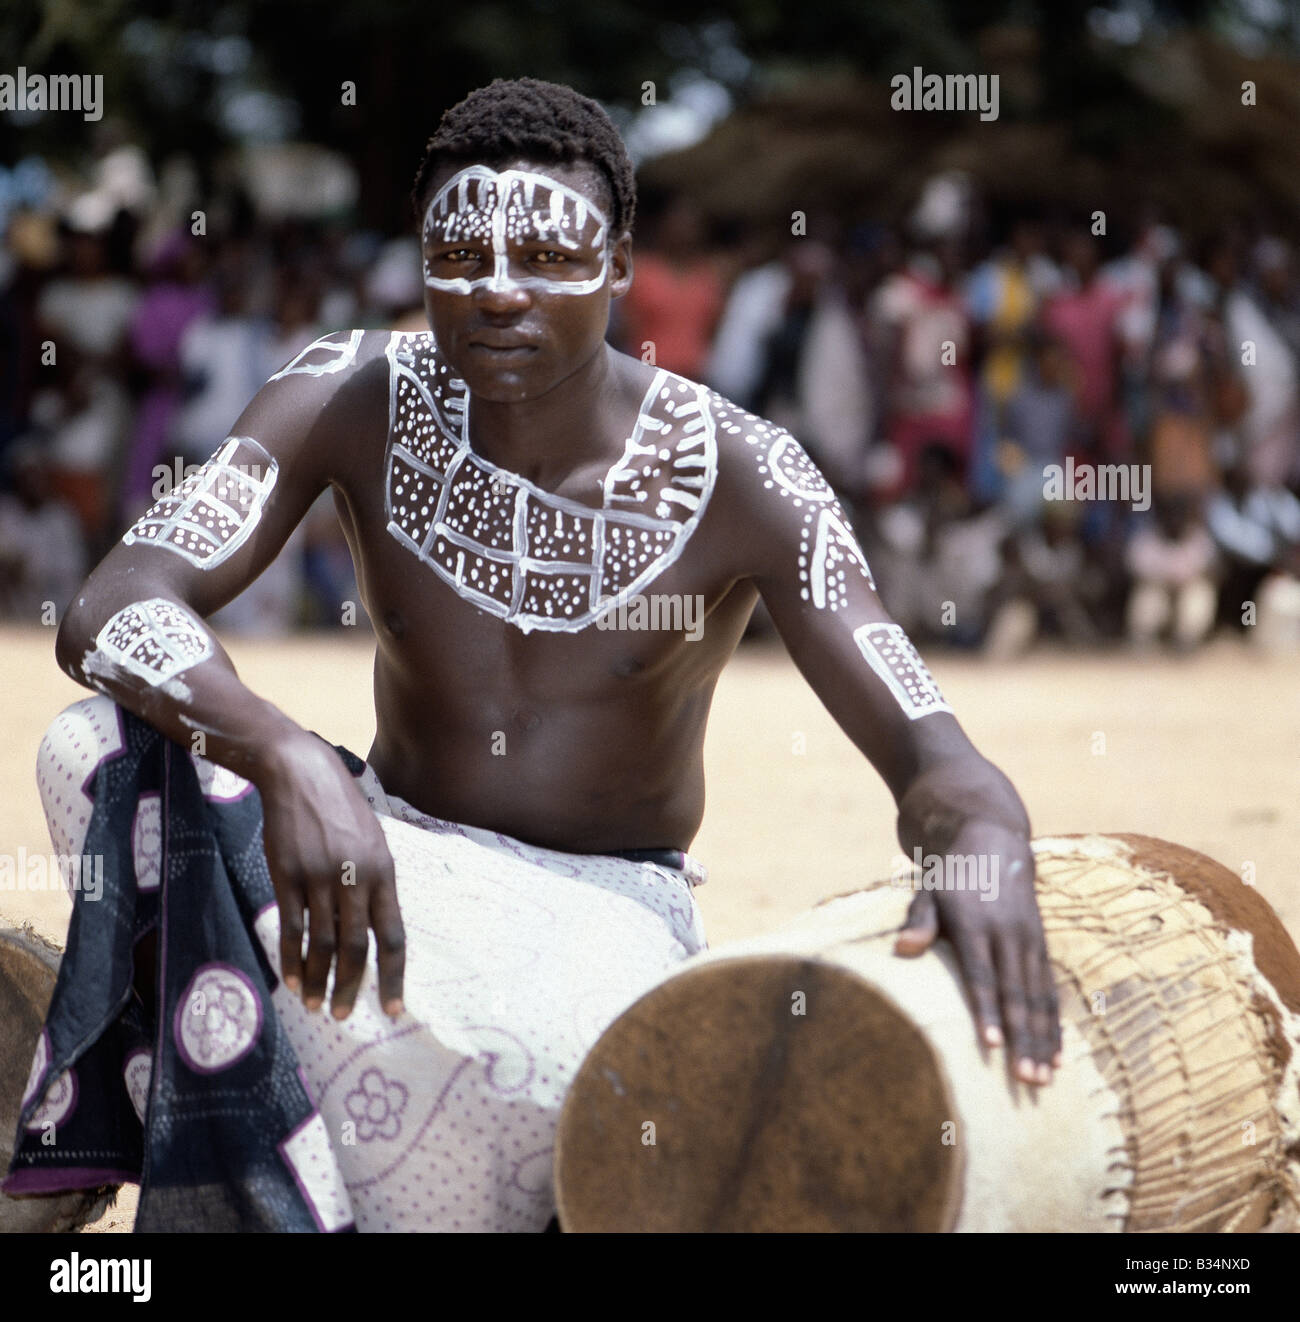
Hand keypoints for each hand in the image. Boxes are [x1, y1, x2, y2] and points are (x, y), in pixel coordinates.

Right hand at [257, 733, 404, 1020]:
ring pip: (323, 943)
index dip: (394, 976)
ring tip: (317, 1005)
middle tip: (345, 1015)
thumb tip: (376, 928)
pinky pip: (291, 928)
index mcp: (384, 871)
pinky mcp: (287, 876)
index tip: (394, 1009)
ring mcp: (319, 878)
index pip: (393, 935)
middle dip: (353, 987)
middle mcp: (355, 878)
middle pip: (357, 947)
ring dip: (320, 980)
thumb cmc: (341, 808)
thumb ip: (376, 884)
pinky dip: (292, 959)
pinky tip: (293, 980)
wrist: (300, 773)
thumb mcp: (373, 841)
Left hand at [894, 821, 1060, 1084]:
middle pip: (1016, 994)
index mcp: (975, 923)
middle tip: (1026, 1081)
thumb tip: (902, 949)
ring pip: (1038, 998)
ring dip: (1042, 1041)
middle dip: (1022, 1039)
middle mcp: (1008, 934)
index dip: (987, 1010)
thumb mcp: (928, 890)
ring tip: (1042, 1080)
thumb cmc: (950, 876)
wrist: (993, 842)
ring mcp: (1029, 941)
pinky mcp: (1041, 947)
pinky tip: (1059, 1057)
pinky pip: (1050, 992)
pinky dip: (1054, 1025)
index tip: (991, 1044)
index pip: (981, 974)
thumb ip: (918, 920)